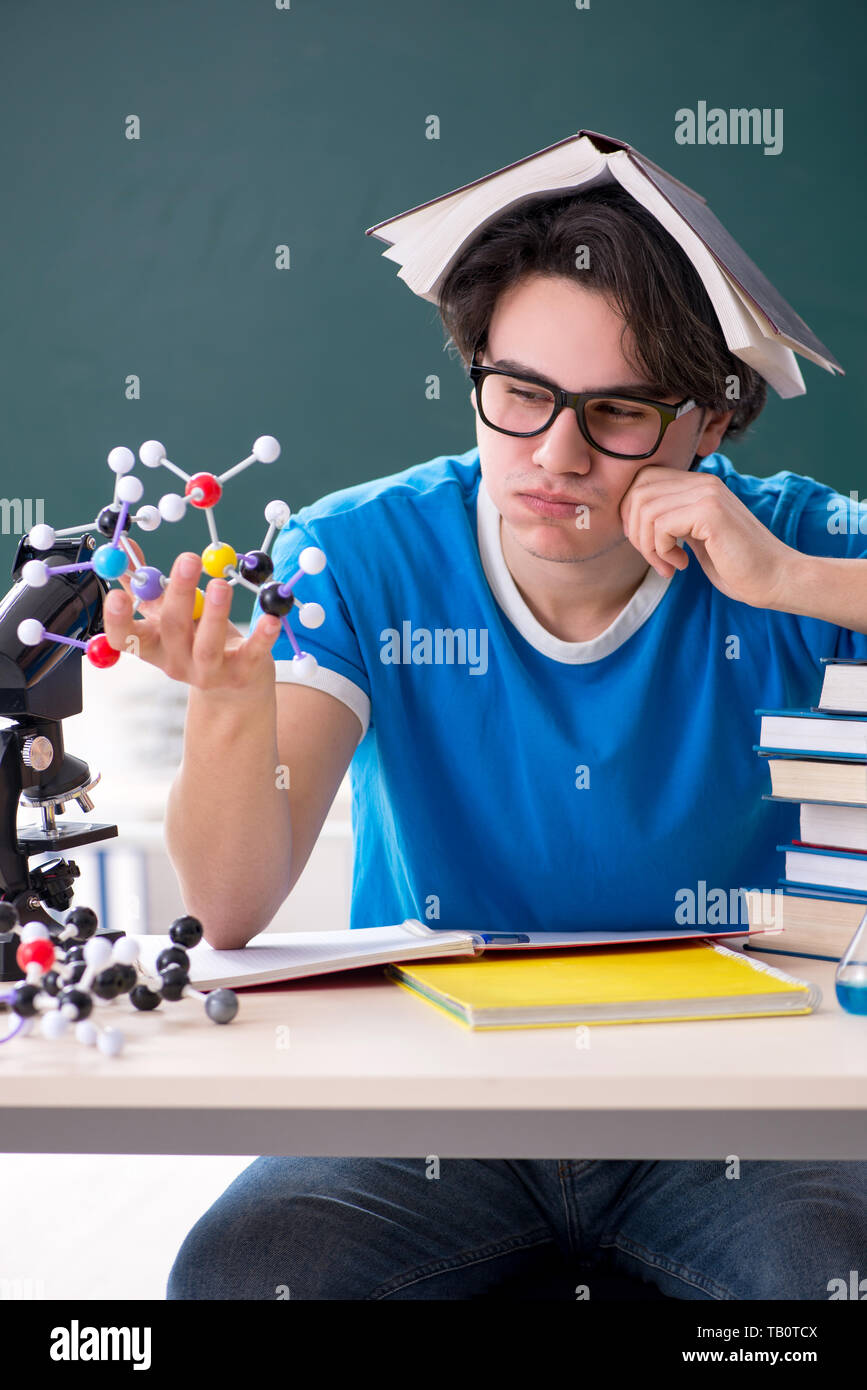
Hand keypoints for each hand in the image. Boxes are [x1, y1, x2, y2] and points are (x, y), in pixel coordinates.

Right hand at [101, 544, 281, 694]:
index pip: (127, 638)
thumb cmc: (195, 639)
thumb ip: (145, 584)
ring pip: (208, 646)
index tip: (117, 595)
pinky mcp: (242, 674)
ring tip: (220, 584)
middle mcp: (177, 662)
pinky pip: (252, 654)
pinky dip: (262, 637)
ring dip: (214, 614)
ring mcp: (209, 672)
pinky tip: (271, 618)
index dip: (118, 620)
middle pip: (173, 630)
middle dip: (179, 594)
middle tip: (188, 559)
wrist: (233, 686)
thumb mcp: (167, 614)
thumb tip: (124, 546)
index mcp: (154, 645)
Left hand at [618, 464, 796, 608]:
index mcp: (699, 484)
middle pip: (639, 491)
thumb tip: (633, 519)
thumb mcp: (696, 537)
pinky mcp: (709, 512)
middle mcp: (703, 481)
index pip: (644, 480)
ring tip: (668, 565)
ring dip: (648, 546)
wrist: (776, 578)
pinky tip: (681, 564)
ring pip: (646, 509)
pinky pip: (661, 525)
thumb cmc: (736, 565)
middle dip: (635, 530)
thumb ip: (672, 520)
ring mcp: (707, 493)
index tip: (647, 544)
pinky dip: (661, 550)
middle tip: (655, 558)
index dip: (632, 513)